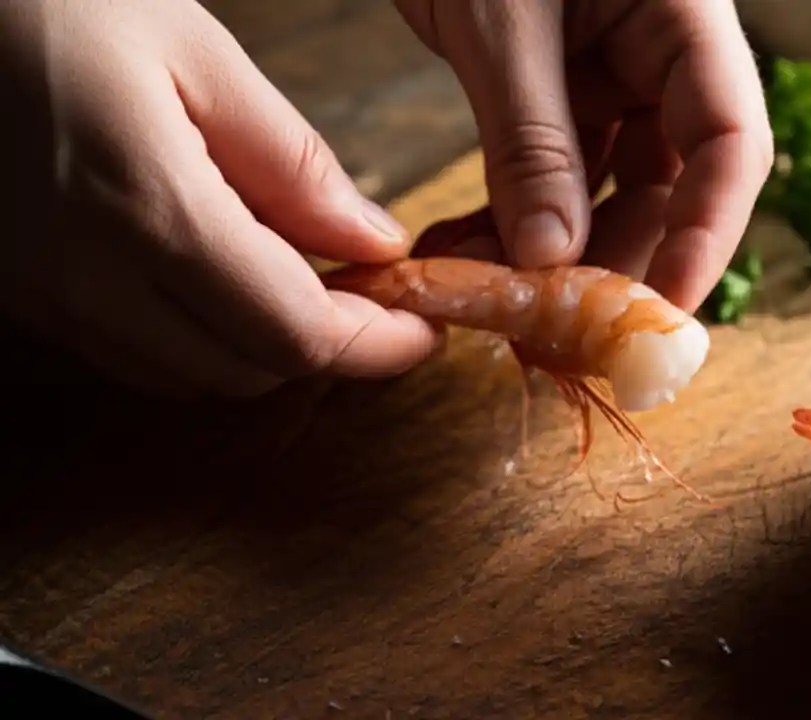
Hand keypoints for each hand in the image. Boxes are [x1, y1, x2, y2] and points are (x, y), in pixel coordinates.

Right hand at [0, 1, 439, 397]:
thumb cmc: (53, 4)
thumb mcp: (196, 53)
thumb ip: (294, 164)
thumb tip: (377, 244)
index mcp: (152, 212)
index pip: (296, 335)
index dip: (376, 346)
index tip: (424, 327)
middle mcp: (90, 279)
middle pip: (249, 372)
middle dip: (325, 346)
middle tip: (368, 292)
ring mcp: (44, 297)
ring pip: (190, 377)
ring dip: (261, 346)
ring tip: (296, 275)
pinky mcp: (18, 295)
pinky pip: (131, 355)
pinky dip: (197, 337)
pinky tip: (217, 274)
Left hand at [395, 0, 773, 311]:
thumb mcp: (502, 23)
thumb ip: (532, 141)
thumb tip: (552, 262)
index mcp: (685, 19)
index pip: (734, 141)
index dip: (710, 234)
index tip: (662, 310)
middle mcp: (661, 57)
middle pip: (675, 185)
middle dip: (620, 263)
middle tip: (563, 331)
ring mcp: (611, 77)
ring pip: (611, 193)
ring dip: (559, 254)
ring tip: (495, 299)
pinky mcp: (560, 93)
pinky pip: (555, 175)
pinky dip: (515, 220)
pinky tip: (466, 255)